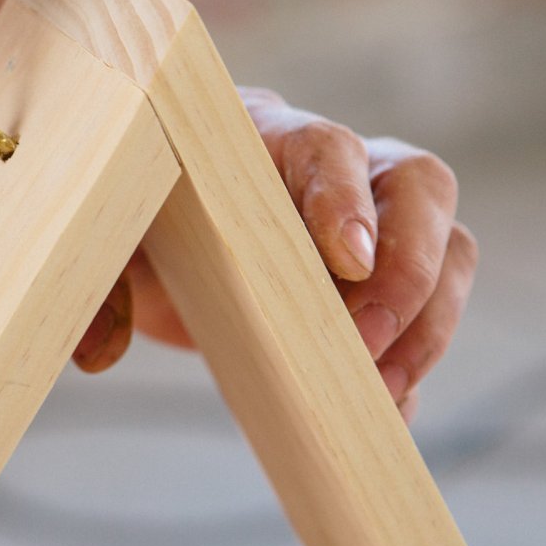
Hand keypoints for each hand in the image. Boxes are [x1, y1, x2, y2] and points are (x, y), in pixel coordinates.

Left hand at [72, 87, 477, 422]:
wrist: (160, 244)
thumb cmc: (138, 220)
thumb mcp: (108, 239)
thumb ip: (98, 280)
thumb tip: (97, 352)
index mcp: (258, 138)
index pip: (327, 145)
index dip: (344, 197)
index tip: (345, 262)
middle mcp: (335, 168)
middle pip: (419, 184)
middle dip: (409, 267)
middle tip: (364, 344)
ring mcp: (374, 221)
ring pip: (449, 247)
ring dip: (427, 324)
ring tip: (378, 392)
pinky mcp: (385, 283)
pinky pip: (430, 314)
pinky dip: (417, 363)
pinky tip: (382, 407)